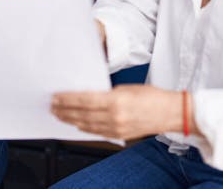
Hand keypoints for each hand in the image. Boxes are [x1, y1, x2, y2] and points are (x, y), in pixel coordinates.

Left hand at [51, 84, 180, 139]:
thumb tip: (89, 95)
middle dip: (64, 110)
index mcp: (116, 100)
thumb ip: (108, 93)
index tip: (56, 97)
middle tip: (52, 106)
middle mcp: (114, 116)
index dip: (67, 99)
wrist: (170, 113)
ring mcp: (116, 128)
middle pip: (82, 114)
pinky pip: (96, 132)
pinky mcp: (119, 135)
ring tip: (59, 115)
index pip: (84, 100)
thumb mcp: (128, 87)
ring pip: (86, 125)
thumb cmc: (153, 97)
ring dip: (71, 120)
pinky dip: (84, 128)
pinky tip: (77, 124)